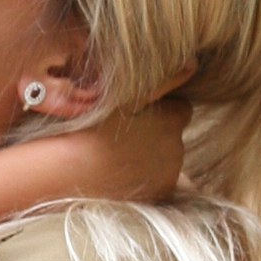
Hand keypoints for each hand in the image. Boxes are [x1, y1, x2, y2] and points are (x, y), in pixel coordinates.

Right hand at [54, 93, 189, 204]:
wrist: (68, 172)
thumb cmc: (91, 128)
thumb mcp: (126, 97)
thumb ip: (164, 82)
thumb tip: (193, 65)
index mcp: (171, 123)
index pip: (180, 110)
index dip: (161, 109)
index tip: (138, 113)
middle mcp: (176, 150)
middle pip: (172, 135)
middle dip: (155, 133)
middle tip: (122, 134)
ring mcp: (168, 176)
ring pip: (164, 159)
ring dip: (150, 155)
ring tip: (117, 154)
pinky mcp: (156, 196)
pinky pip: (157, 181)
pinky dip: (144, 176)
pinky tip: (121, 172)